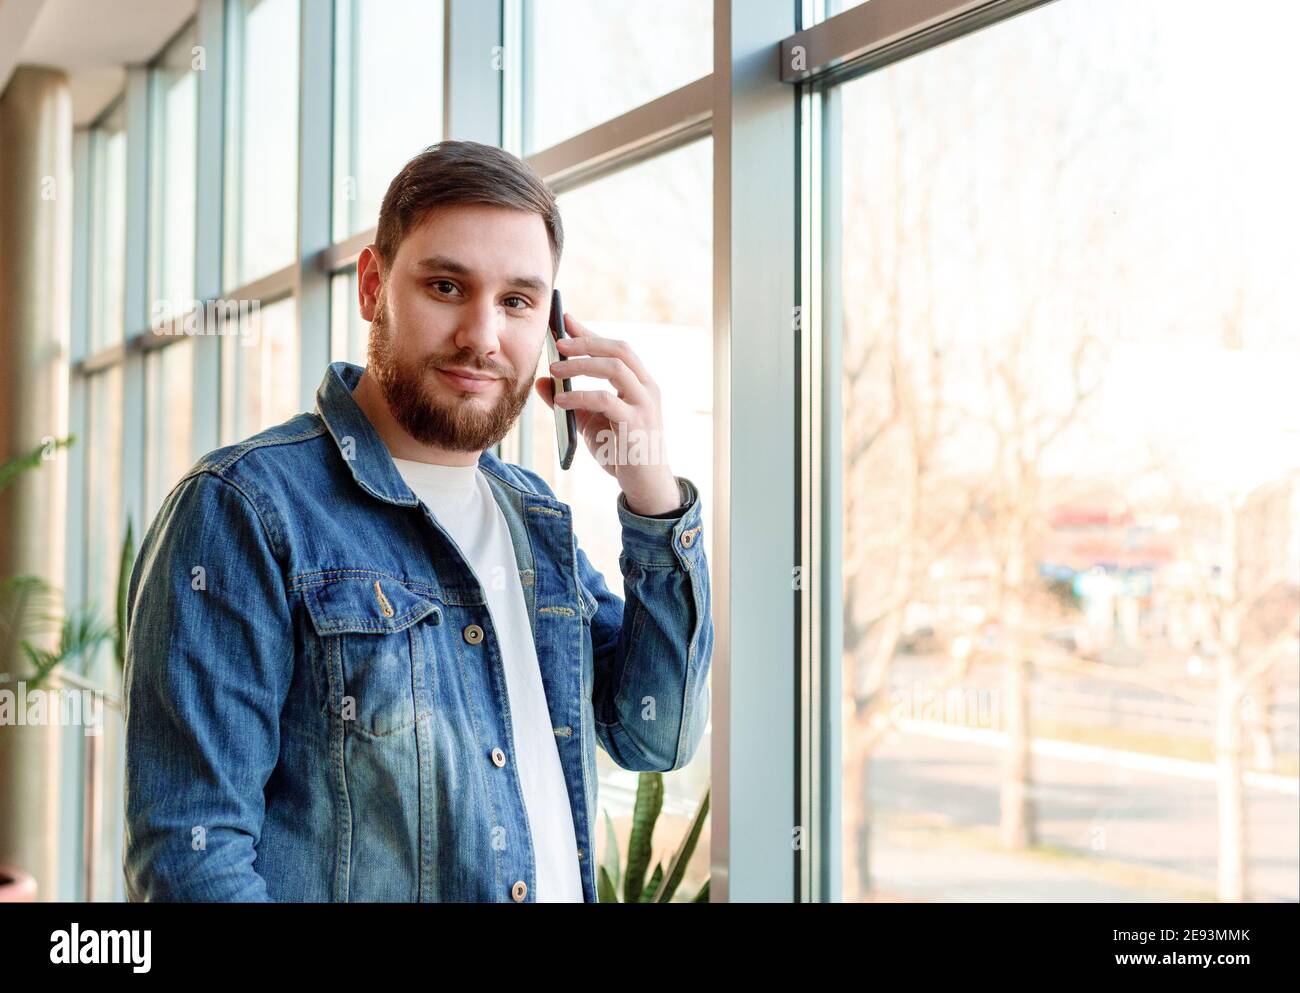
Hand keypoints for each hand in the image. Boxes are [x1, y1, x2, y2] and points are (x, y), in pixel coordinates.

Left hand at [535, 312, 681, 515]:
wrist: (645, 487)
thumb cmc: (621, 452)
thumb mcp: (589, 422)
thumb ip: (569, 400)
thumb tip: (541, 381)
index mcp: (640, 384)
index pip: (617, 348)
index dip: (591, 333)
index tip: (565, 320)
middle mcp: (647, 389)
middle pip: (620, 350)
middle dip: (587, 341)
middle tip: (557, 342)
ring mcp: (645, 405)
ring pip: (616, 368)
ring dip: (582, 364)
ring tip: (554, 368)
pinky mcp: (636, 424)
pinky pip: (606, 400)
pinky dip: (580, 395)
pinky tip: (560, 399)